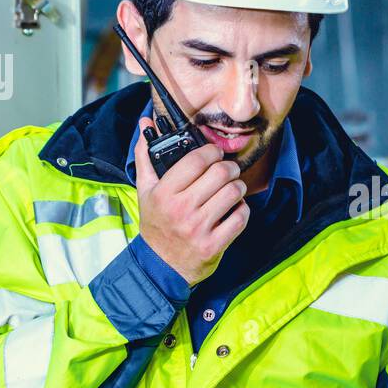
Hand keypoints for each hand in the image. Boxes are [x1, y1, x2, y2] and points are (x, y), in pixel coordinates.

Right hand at [134, 117, 249, 285]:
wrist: (160, 266)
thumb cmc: (156, 224)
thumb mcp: (145, 191)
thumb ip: (146, 156)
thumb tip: (145, 121)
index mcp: (164, 193)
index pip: (197, 160)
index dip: (212, 152)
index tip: (215, 154)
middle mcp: (181, 209)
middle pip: (220, 174)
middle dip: (229, 168)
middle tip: (228, 171)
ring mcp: (199, 228)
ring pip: (233, 193)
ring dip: (238, 187)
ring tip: (232, 189)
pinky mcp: (214, 244)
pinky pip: (240, 217)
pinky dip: (242, 210)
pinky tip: (234, 209)